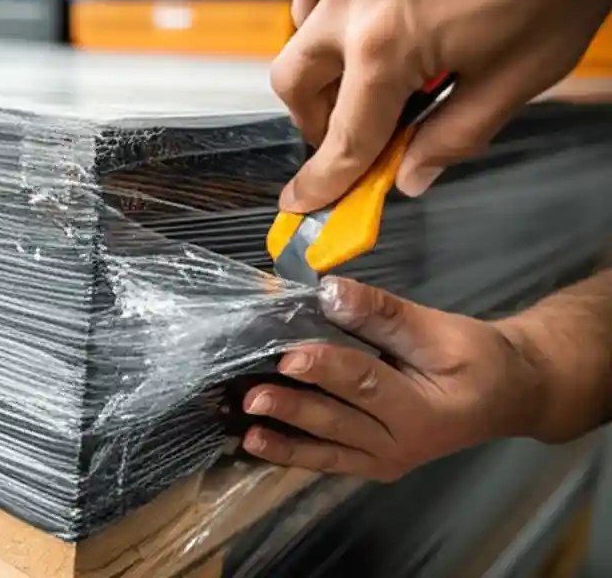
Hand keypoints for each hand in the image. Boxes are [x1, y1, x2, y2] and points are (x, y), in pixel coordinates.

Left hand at [240, 276, 544, 481]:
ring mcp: (383, 461)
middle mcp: (401, 446)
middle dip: (293, 408)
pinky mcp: (367, 462)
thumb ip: (382, 314)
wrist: (506, 395)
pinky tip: (256, 443)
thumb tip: (330, 290)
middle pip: (339, 421)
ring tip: (245, 428)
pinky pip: (326, 459)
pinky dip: (291, 452)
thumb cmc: (476, 359)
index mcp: (426, 413)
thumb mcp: (439, 330)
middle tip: (252, 396)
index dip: (327, 367)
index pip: (367, 384)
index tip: (290, 354)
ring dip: (283, 439)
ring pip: (326, 449)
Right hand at [272, 0, 611, 212]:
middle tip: (354, 128)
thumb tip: (415, 171)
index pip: (342, 137)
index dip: (323, 181)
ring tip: (380, 55)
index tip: (304, 200)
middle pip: (293, 84)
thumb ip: (459, 130)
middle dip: (316, 119)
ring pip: (300, 25)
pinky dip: (338, 2)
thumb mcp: (525, 66)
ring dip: (326, 57)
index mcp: (388, 44)